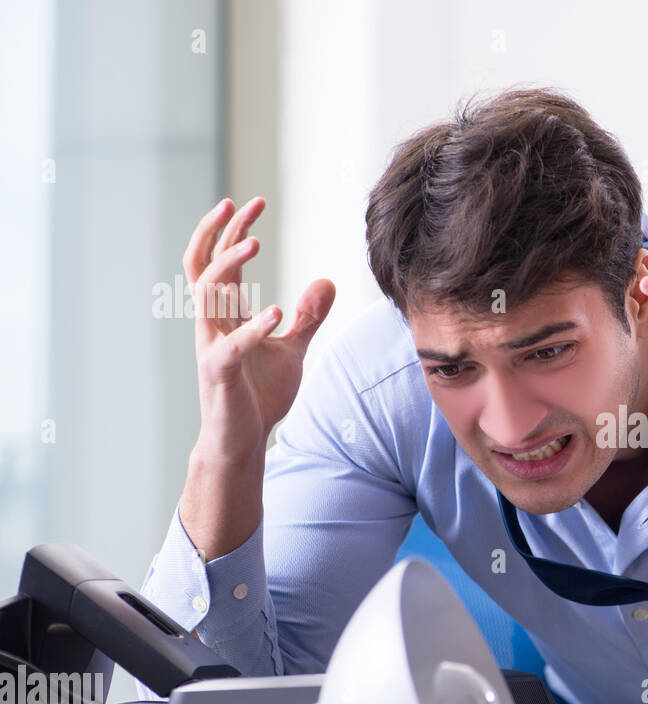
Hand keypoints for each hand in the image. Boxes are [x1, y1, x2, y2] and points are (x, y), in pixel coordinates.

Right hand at [183, 197, 335, 462]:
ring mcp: (211, 347)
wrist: (244, 441)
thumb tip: (326, 281)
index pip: (220, 261)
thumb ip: (306, 317)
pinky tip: (276, 312)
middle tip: (242, 203)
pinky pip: (231, 345)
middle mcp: (211, 325)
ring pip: (207, 295)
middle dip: (220, 232)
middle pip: (204, 266)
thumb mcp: (292, 349)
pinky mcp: (219, 374)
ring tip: (256, 240)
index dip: (232, 230)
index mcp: (225, 315)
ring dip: (230, 265)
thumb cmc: (260, 394)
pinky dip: (253, 327)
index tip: (254, 202)